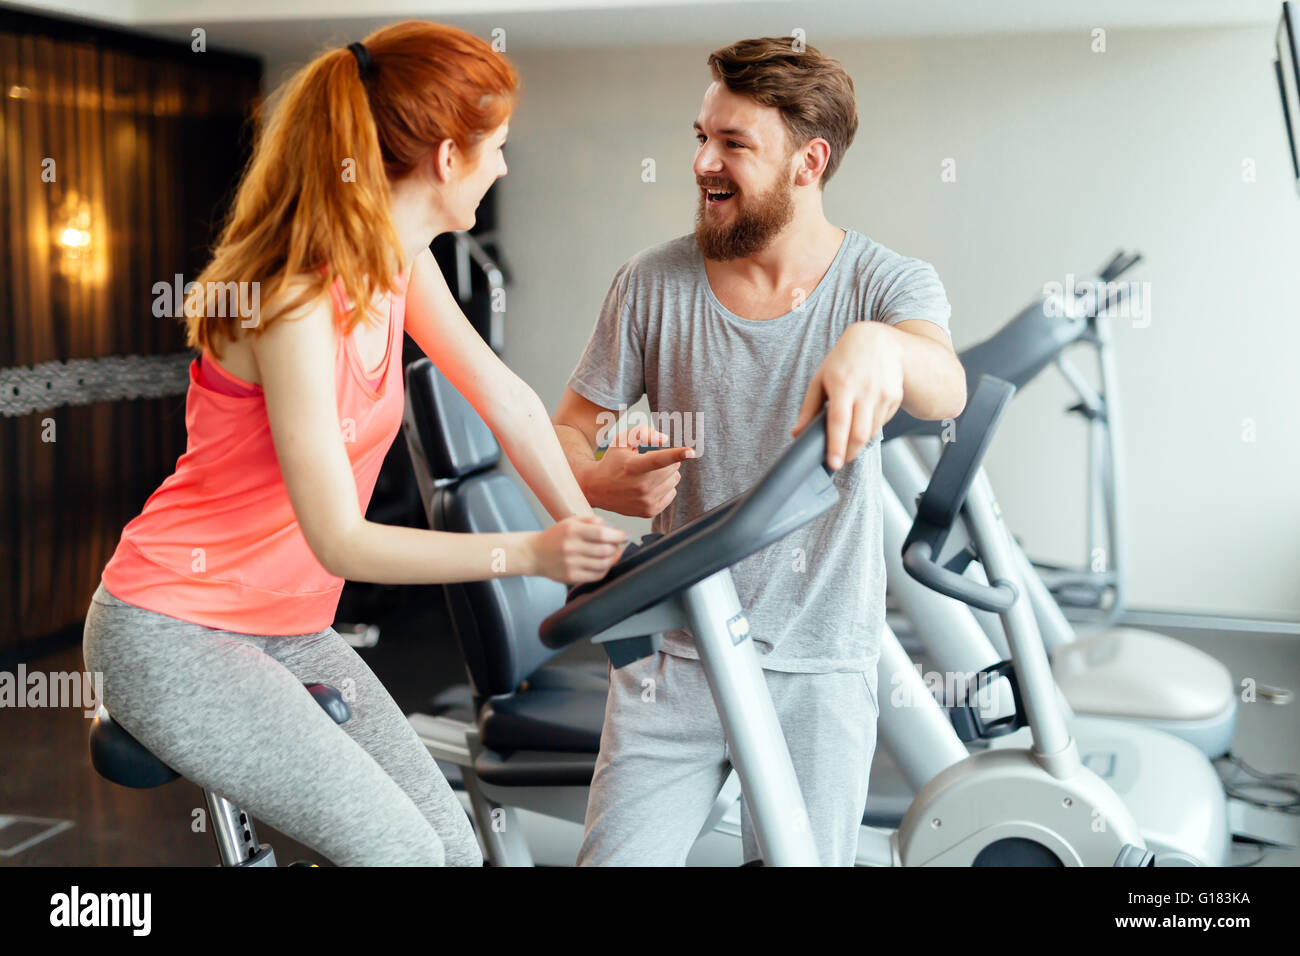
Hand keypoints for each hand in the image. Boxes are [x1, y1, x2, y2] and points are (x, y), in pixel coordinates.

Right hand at [530, 516, 627, 584]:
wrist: (535, 554)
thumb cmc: (556, 537)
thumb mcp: (571, 522)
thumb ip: (592, 520)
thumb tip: (613, 528)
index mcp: (572, 531)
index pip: (602, 534)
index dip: (618, 535)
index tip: (624, 536)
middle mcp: (571, 548)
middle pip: (605, 550)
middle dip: (616, 547)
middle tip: (616, 544)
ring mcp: (571, 564)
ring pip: (603, 564)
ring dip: (612, 559)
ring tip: (610, 554)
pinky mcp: (571, 577)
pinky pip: (596, 575)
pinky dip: (604, 569)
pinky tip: (603, 563)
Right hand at [585, 423, 694, 517]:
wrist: (597, 489)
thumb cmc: (612, 462)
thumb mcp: (622, 441)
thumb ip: (643, 433)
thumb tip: (664, 439)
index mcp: (633, 466)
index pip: (659, 459)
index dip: (677, 454)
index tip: (691, 452)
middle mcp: (640, 486)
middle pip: (672, 468)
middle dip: (669, 461)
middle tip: (651, 462)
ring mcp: (645, 501)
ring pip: (674, 481)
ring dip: (667, 474)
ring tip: (650, 474)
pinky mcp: (649, 511)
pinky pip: (671, 494)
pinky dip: (666, 487)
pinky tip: (651, 485)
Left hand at [791, 321, 904, 469]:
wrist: (877, 341)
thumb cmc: (844, 360)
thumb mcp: (820, 379)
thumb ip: (809, 408)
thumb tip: (797, 432)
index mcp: (842, 384)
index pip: (839, 422)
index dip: (836, 445)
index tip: (833, 463)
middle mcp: (865, 390)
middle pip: (859, 434)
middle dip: (849, 453)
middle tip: (839, 459)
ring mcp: (883, 394)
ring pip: (871, 432)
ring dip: (859, 441)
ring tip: (849, 433)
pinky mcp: (895, 397)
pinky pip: (881, 422)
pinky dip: (870, 427)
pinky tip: (863, 415)